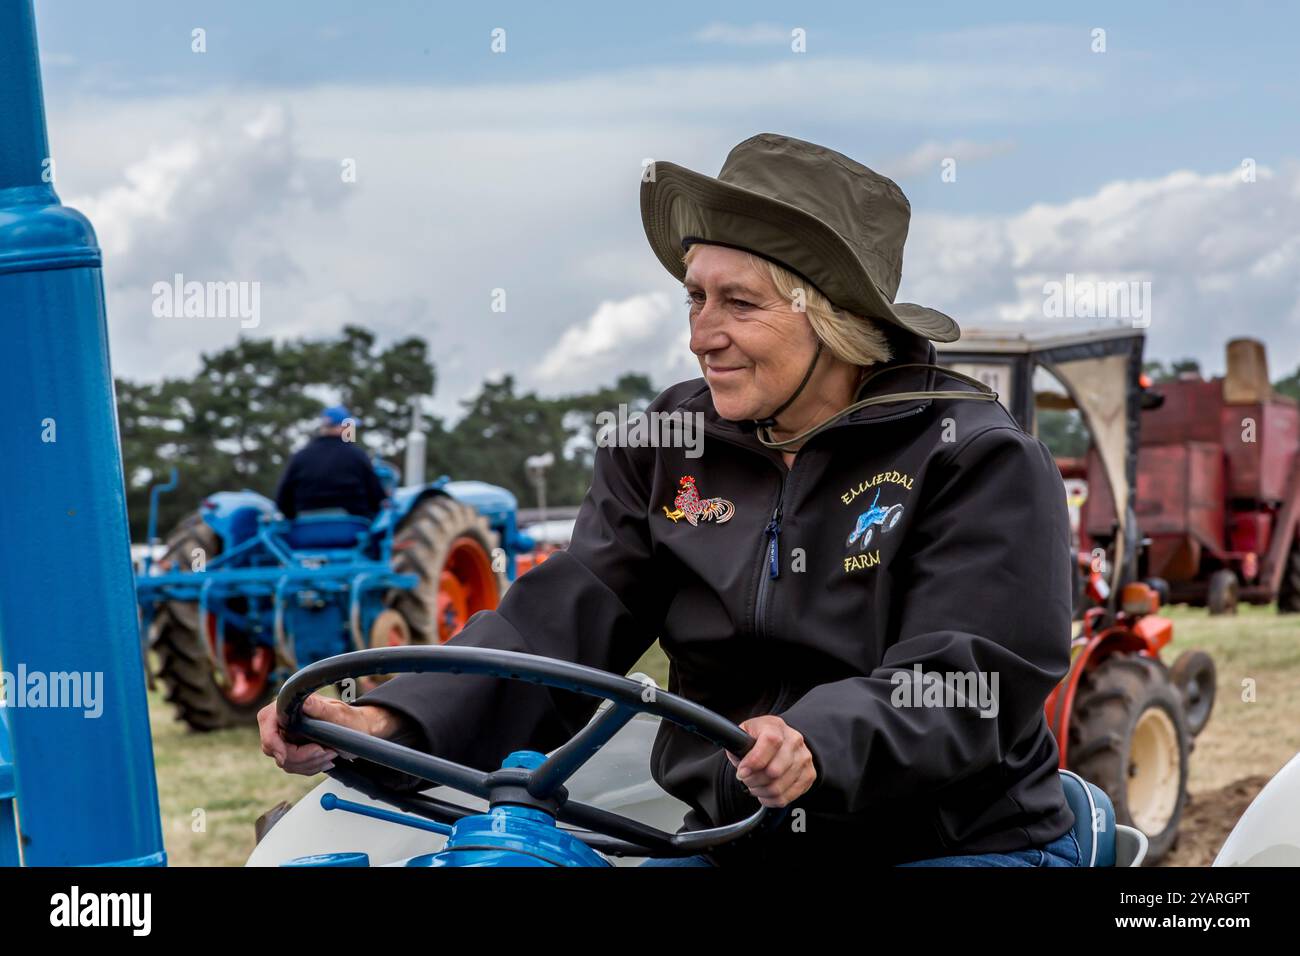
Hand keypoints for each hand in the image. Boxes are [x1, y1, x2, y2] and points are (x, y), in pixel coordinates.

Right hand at [258, 695, 404, 775]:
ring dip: (309, 763)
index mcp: (289, 706)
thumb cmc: (350, 719)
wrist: (358, 729)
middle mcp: (283, 720)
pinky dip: (310, 767)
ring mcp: (286, 736)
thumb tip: (304, 701)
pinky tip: (325, 760)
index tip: (286, 756)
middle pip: (274, 748)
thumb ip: (319, 708)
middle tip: (325, 752)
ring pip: (284, 761)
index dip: (274, 743)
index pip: (268, 725)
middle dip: (301, 756)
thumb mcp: (337, 713)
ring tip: (330, 754)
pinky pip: (293, 766)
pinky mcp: (292, 749)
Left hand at [726, 715, 815, 807]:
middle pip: (774, 770)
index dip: (754, 761)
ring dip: (760, 791)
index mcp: (776, 726)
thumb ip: (738, 745)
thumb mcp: (745, 732)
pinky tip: (765, 792)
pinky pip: (786, 797)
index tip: (742, 771)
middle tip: (746, 779)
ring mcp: (804, 758)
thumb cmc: (759, 737)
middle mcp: (794, 740)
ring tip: (754, 786)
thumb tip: (741, 765)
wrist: (783, 739)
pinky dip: (770, 800)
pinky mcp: (809, 775)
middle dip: (753, 780)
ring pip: (779, 787)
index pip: (770, 742)